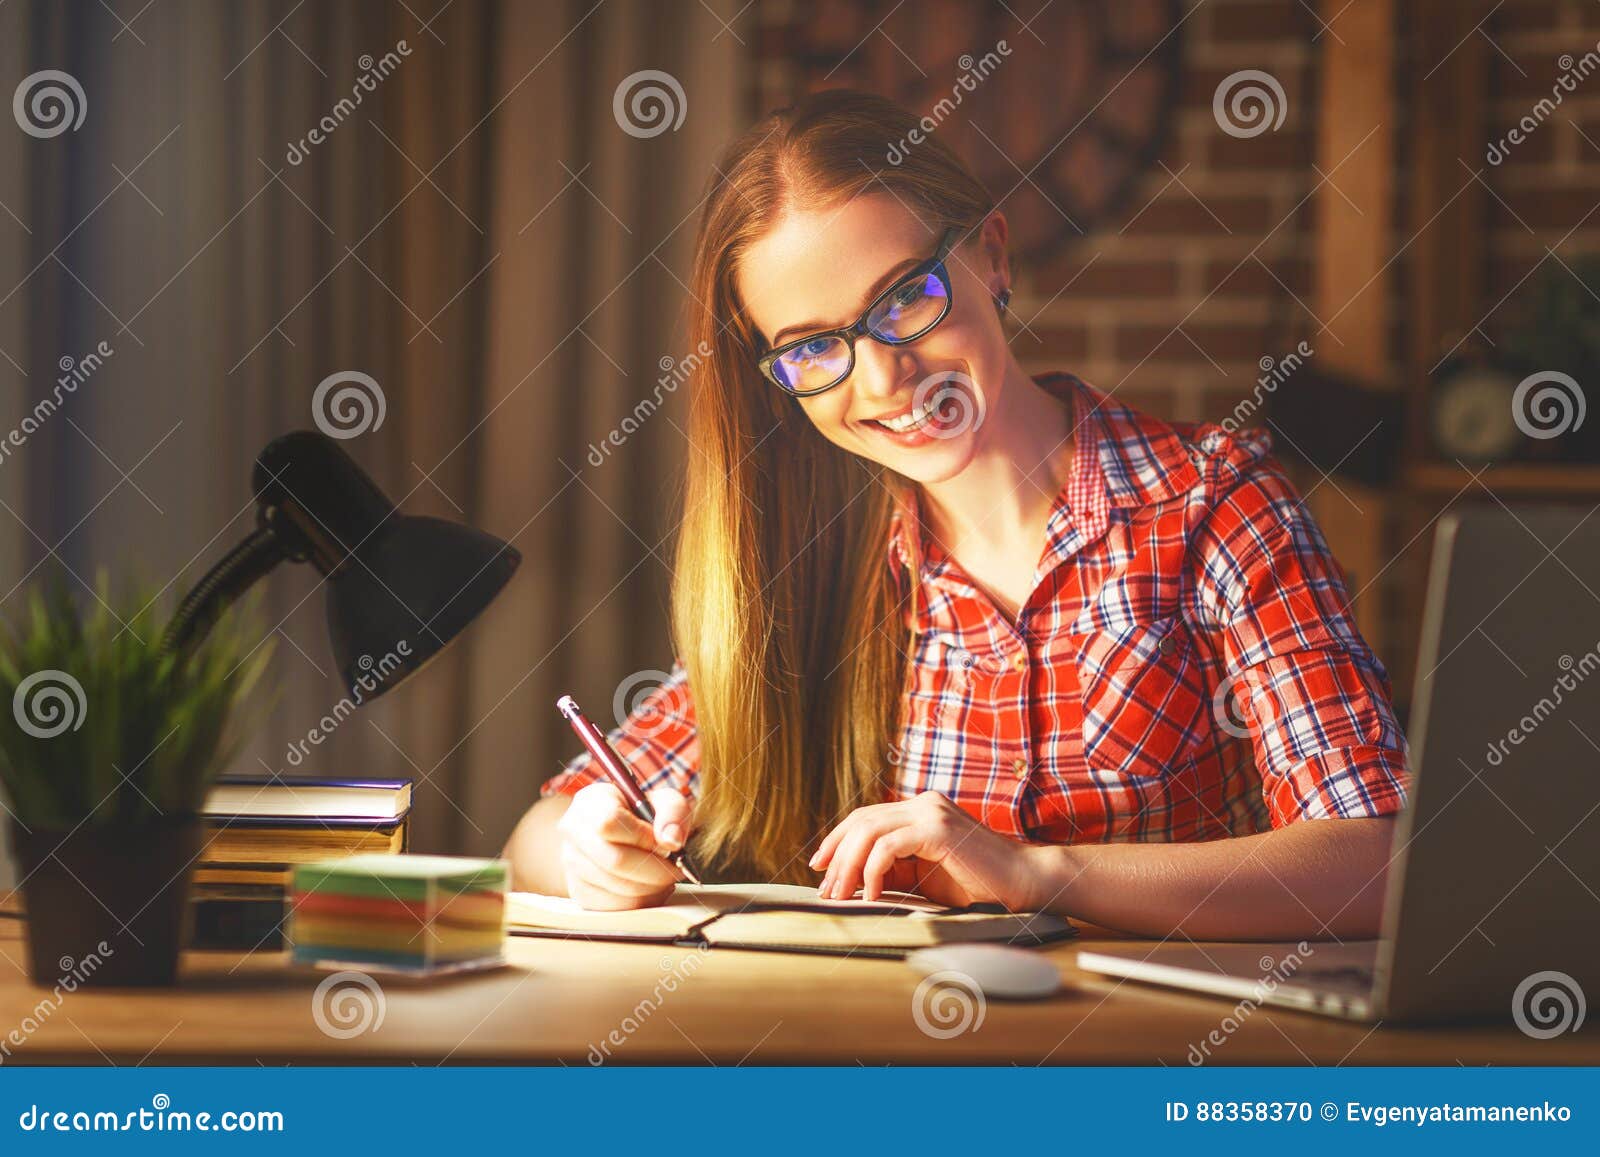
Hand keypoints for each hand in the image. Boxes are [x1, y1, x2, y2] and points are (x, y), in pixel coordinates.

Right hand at [556, 782, 690, 910]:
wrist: (618, 834)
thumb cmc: (643, 815)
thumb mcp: (664, 801)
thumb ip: (673, 812)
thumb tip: (671, 841)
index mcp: (590, 801)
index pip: (608, 823)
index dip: (642, 837)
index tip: (663, 842)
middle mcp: (573, 831)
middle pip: (615, 861)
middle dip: (655, 869)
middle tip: (675, 868)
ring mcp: (572, 865)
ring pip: (618, 888)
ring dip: (652, 888)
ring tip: (664, 876)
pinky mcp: (579, 893)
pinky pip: (616, 908)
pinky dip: (642, 901)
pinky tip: (649, 887)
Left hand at [809, 790, 1044, 910]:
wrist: (1024, 883)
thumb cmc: (979, 885)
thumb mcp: (925, 877)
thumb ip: (893, 871)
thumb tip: (850, 882)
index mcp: (919, 810)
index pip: (866, 818)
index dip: (837, 841)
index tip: (819, 869)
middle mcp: (923, 803)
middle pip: (861, 820)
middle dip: (836, 855)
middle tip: (825, 889)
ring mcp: (930, 812)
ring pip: (869, 830)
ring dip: (848, 865)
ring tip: (840, 895)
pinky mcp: (938, 828)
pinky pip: (889, 847)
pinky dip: (873, 872)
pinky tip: (871, 896)